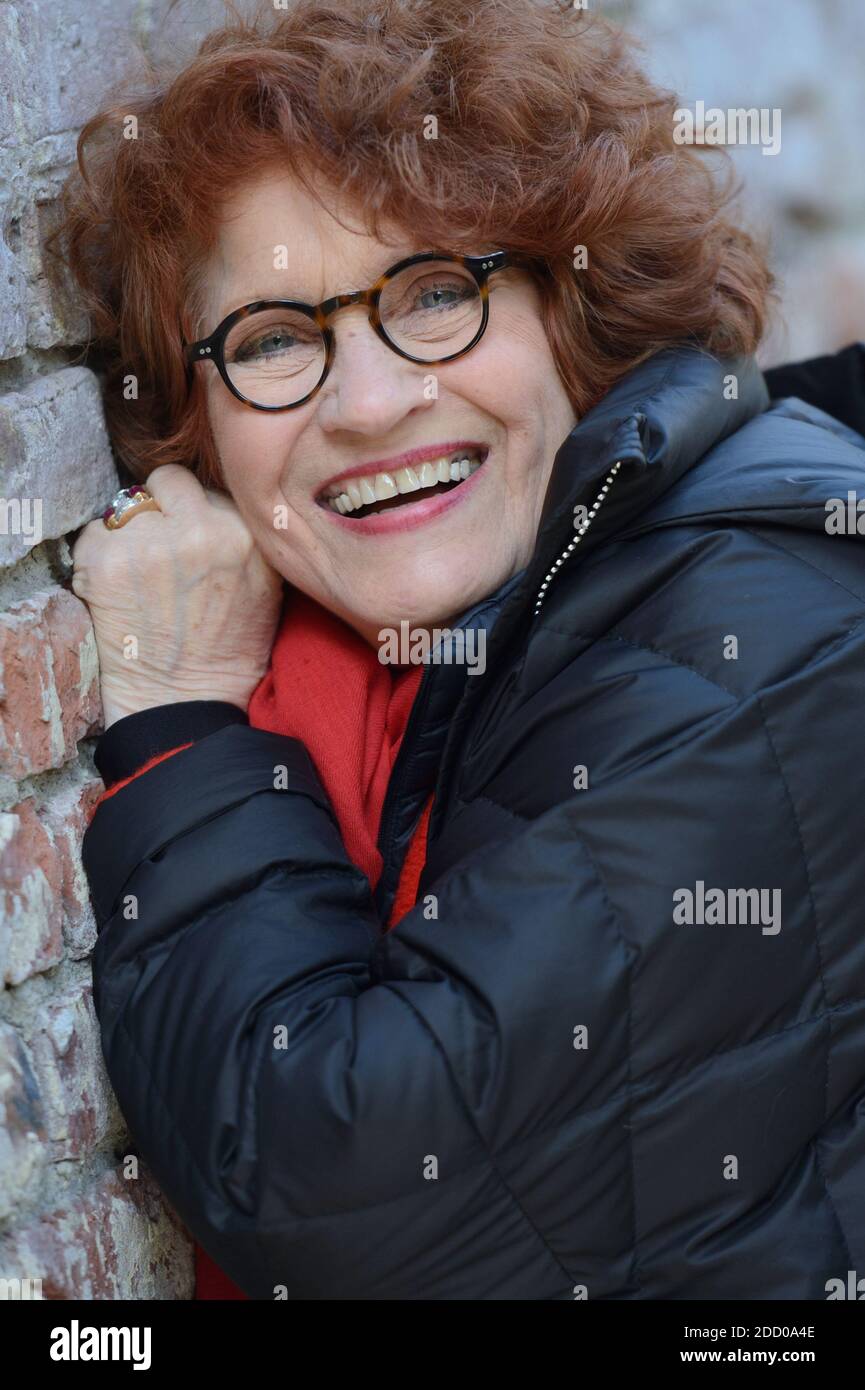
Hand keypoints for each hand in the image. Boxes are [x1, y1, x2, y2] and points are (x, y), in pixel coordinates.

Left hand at [71, 466, 284, 727]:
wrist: (186, 706)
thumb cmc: (228, 654)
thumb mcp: (266, 588)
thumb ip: (246, 539)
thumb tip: (216, 504)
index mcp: (247, 535)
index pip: (211, 489)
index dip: (197, 514)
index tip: (192, 542)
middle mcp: (202, 530)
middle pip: (169, 480)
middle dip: (163, 509)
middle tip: (162, 551)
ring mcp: (152, 544)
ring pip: (128, 503)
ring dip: (130, 533)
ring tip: (140, 577)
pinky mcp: (107, 561)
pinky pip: (94, 532)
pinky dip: (98, 557)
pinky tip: (117, 590)